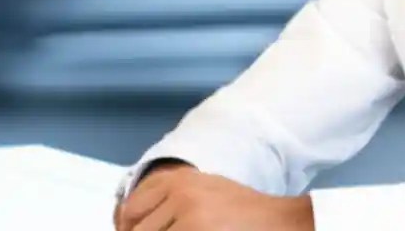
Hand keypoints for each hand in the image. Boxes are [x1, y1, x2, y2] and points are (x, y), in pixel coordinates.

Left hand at [114, 164, 313, 230]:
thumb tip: (126, 221)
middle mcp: (180, 192)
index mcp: (177, 179)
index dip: (131, 229)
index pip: (129, 210)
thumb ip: (169, 202)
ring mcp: (189, 214)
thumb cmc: (241, 214)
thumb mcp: (202, 192)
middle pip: (137, 230)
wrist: (279, 221)